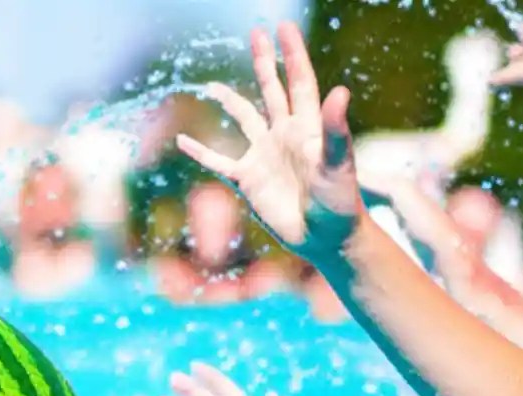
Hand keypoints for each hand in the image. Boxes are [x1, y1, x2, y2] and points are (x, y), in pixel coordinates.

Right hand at [177, 23, 360, 260]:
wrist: (325, 239)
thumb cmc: (339, 203)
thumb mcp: (338, 165)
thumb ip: (335, 131)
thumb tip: (340, 91)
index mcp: (307, 127)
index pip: (299, 82)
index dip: (292, 54)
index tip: (282, 28)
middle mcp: (284, 135)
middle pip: (272, 90)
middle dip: (264, 62)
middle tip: (257, 33)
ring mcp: (264, 156)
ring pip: (244, 119)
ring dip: (230, 101)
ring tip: (212, 86)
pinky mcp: (248, 180)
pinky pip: (219, 162)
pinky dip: (201, 152)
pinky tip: (182, 143)